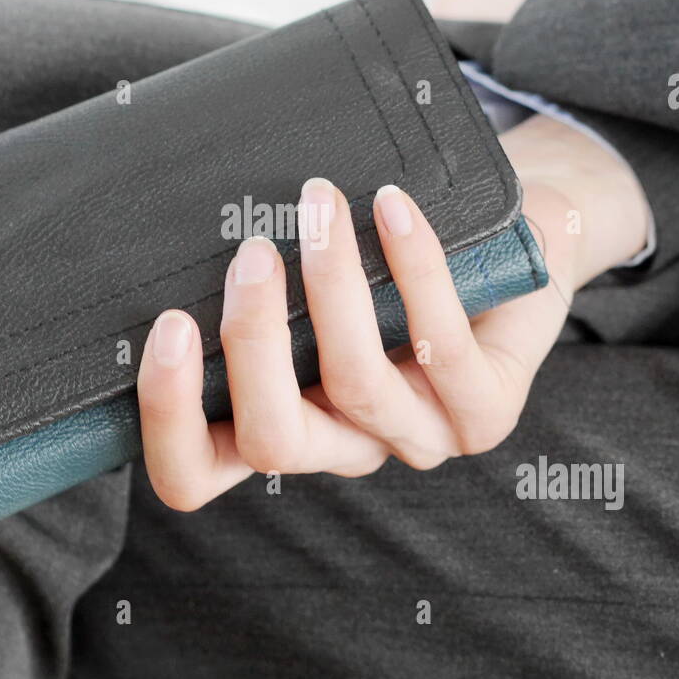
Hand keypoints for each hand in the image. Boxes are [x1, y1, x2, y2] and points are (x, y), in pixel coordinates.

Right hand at [136, 113, 649, 509]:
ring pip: (355, 387)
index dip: (167, 417)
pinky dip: (411, 269)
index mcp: (279, 428)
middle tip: (251, 253)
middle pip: (271, 442)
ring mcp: (416, 438)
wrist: (512, 248)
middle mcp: (341, 448)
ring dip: (331, 289)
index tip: (166, 325)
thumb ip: (253, 279)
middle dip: (251, 343)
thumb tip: (180, 214)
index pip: (194, 473)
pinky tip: (392, 208)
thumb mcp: (305, 279)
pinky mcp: (485, 413)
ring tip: (319, 206)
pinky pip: (441, 345)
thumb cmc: (386, 259)